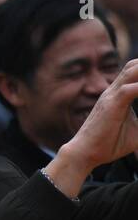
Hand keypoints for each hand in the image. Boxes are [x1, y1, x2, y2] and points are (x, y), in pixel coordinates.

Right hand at [54, 59, 137, 193]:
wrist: (86, 153)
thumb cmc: (109, 143)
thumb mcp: (137, 131)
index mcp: (119, 94)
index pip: (135, 72)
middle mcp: (114, 90)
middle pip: (134, 66)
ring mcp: (111, 96)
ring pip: (132, 71)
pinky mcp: (110, 105)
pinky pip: (128, 89)